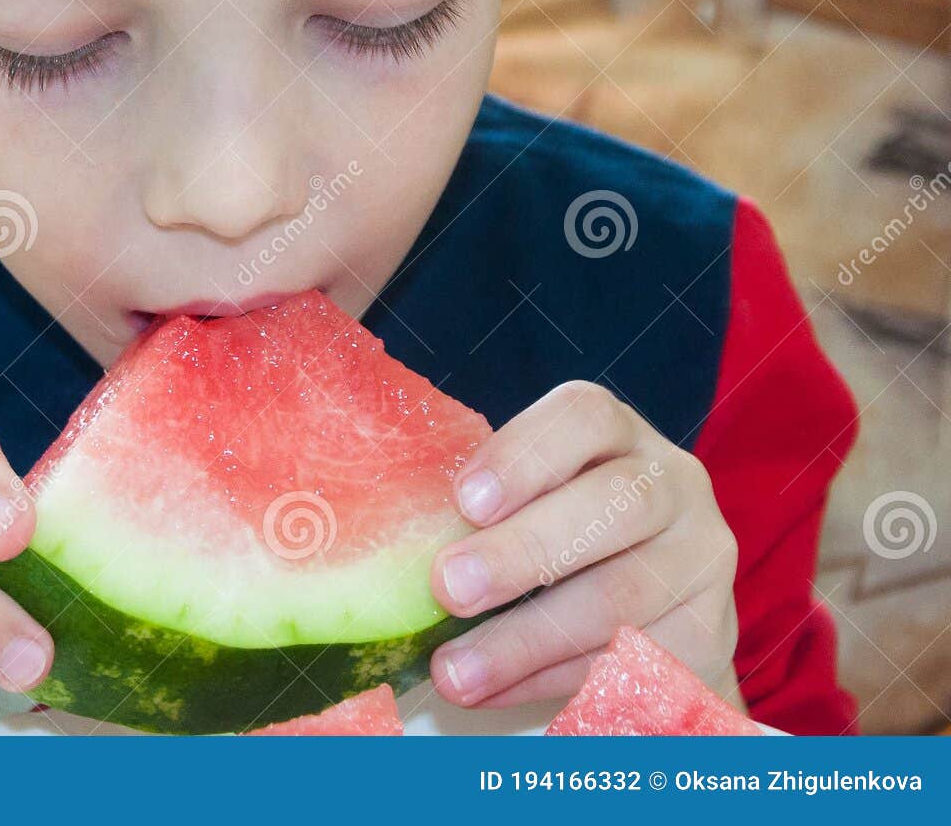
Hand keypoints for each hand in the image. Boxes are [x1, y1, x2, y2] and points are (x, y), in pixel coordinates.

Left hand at [428, 381, 739, 709]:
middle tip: (449, 589)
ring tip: (454, 670)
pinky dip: (555, 682)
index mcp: (617, 432)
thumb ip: (484, 507)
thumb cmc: (562, 527)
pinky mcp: (710, 633)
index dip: (523, 456)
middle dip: (524, 551)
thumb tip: (399, 547)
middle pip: (613, 506)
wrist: (658, 599)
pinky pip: (632, 662)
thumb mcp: (530, 495)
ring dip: (525, 640)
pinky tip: (498, 692)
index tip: (465, 501)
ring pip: (620, 597)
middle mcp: (673, 482)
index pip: (583, 417)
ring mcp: (701, 558)